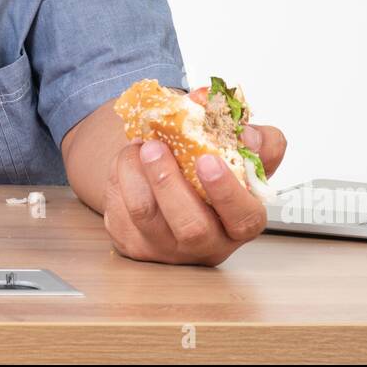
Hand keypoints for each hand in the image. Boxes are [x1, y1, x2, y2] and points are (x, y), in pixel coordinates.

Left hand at [102, 124, 287, 265]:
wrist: (171, 184)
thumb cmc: (210, 171)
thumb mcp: (237, 152)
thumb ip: (248, 135)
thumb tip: (226, 117)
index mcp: (240, 222)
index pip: (244, 217)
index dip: (227, 191)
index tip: (207, 160)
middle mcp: (207, 244)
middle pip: (190, 226)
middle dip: (168, 182)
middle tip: (154, 147)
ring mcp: (167, 249)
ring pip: (145, 214)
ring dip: (135, 171)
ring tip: (138, 145)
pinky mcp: (133, 244)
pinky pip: (119, 211)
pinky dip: (119, 176)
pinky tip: (128, 162)